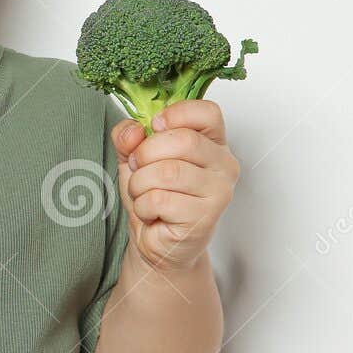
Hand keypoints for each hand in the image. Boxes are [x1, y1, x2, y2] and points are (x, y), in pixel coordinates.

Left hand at [111, 99, 240, 270]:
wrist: (156, 241)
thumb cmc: (153, 196)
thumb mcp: (134, 157)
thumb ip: (128, 136)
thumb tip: (133, 131)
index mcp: (212, 142)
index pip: (207, 112)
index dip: (175, 114)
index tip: (154, 126)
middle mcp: (223, 164)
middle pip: (182, 140)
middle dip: (145, 154)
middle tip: (138, 168)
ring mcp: (219, 191)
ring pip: (168, 172)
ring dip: (140, 183)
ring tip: (143, 193)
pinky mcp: (206, 217)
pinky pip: (160, 199)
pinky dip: (143, 205)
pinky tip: (152, 212)